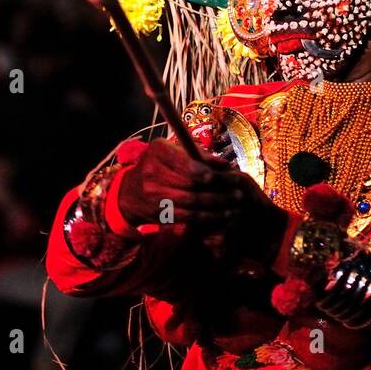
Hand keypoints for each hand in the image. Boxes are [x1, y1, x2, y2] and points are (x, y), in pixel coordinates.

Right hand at [116, 138, 251, 228]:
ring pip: (191, 205)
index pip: (187, 166)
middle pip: (191, 186)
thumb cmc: (163, 164)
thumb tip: (226, 164)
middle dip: (219, 192)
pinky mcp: (158, 213)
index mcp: (159, 152)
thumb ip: (200, 155)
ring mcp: (153, 195)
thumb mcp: (176, 151)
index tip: (228, 177)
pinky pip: (186, 217)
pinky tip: (221, 216)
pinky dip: (206, 218)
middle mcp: (152, 174)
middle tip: (239, 193)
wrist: (131, 190)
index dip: (208, 174)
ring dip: (216, 208)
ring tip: (235, 207)